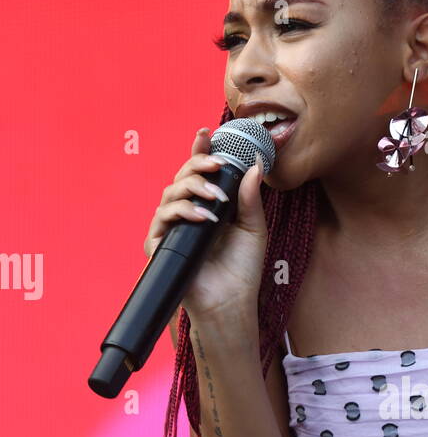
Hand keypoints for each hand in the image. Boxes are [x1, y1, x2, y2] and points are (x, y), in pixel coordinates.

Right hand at [144, 126, 269, 324]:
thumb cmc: (242, 269)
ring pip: (171, 193)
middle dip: (198, 164)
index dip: (200, 151)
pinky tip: (202, 218)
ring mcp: (172, 228)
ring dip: (193, 188)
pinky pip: (164, 219)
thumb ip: (250, 197)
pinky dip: (183, 213)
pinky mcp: (161, 245)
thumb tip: (255, 164)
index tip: (207, 133)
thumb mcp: (253, 228)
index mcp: (208, 206)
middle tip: (218, 164)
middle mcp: (187, 213)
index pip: (200, 172)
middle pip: (182, 176)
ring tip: (216, 197)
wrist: (231, 303)